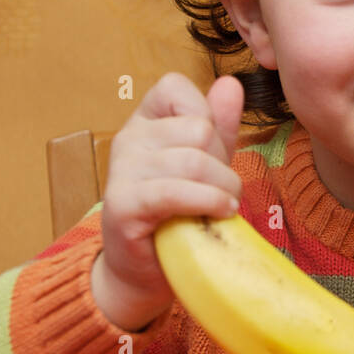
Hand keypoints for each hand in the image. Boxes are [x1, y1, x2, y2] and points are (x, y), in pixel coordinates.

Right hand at [93, 72, 243, 329]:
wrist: (145, 270)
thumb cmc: (179, 214)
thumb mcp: (207, 163)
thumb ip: (219, 125)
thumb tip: (231, 83)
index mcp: (145, 121)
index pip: (175, 86)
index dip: (207, 117)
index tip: (212, 153)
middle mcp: (128, 139)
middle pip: (198, 128)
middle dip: (223, 161)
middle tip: (222, 190)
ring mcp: (122, 171)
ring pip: (193, 160)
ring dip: (223, 188)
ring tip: (225, 206)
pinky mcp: (123, 205)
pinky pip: (175, 192)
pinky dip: (208, 202)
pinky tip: (221, 213)